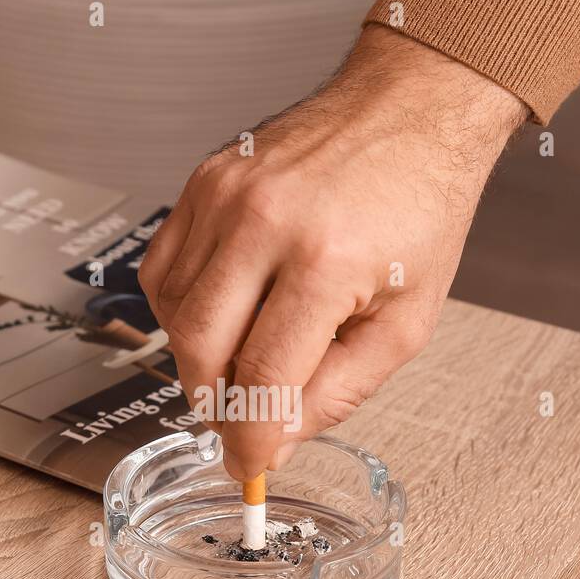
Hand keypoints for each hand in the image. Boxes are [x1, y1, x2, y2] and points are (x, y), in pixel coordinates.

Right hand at [138, 24, 527, 479]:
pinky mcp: (203, 180)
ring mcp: (225, 195)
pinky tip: (219, 317)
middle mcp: (265, 222)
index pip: (264, 380)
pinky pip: (162, 270)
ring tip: (241, 363)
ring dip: (198, 359)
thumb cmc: (418, 208)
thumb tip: (279, 438)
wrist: (408, 111)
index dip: (251, 439)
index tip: (248, 467)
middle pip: (202, 350)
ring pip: (174, 314)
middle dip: (217, 406)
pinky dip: (181, 310)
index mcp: (327, 261)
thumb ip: (340, 390)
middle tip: (240, 423)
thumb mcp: (406, 321)